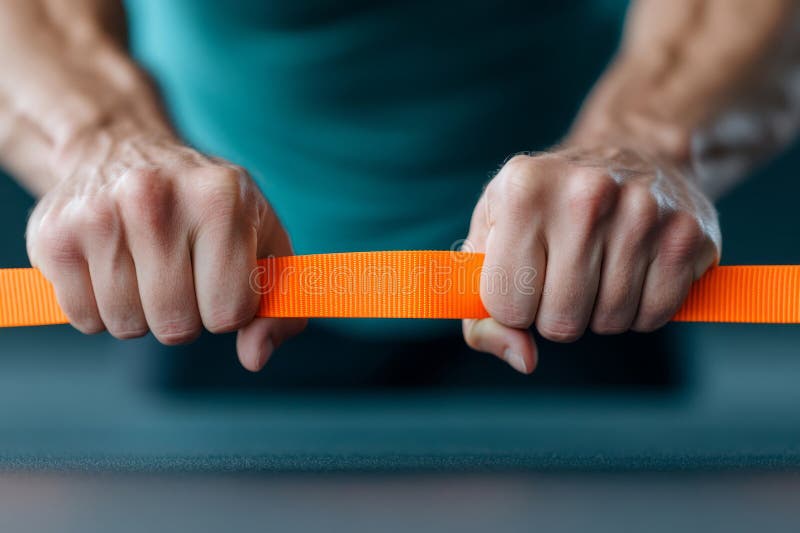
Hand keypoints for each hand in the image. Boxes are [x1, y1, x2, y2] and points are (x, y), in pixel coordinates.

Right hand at [26, 125, 304, 370]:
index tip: (221, 281)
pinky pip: (84, 319)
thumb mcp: (262, 240)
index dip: (229, 310)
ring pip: (127, 326)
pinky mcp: (53, 235)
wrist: (124, 150)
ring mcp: (98, 213)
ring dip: (141, 315)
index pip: (230, 311)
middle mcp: (154, 197)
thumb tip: (255, 357)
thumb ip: (277, 306)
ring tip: (145, 269)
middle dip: (185, 316)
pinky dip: (100, 310)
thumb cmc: (207, 208)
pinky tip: (110, 268)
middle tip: (181, 276)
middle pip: (176, 325)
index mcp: (219, 198)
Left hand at [462, 146, 720, 373]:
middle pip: (560, 322)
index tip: (524, 276)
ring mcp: (643, 212)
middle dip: (556, 315)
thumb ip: (482, 308)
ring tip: (600, 266)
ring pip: (609, 323)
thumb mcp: (493, 233)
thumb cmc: (546, 203)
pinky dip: (641, 311)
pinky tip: (635, 271)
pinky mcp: (689, 234)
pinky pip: (655, 317)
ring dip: (599, 313)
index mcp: (523, 190)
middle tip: (564, 274)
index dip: (512, 306)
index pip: (505, 306)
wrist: (633, 150)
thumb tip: (524, 360)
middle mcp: (586, 194)